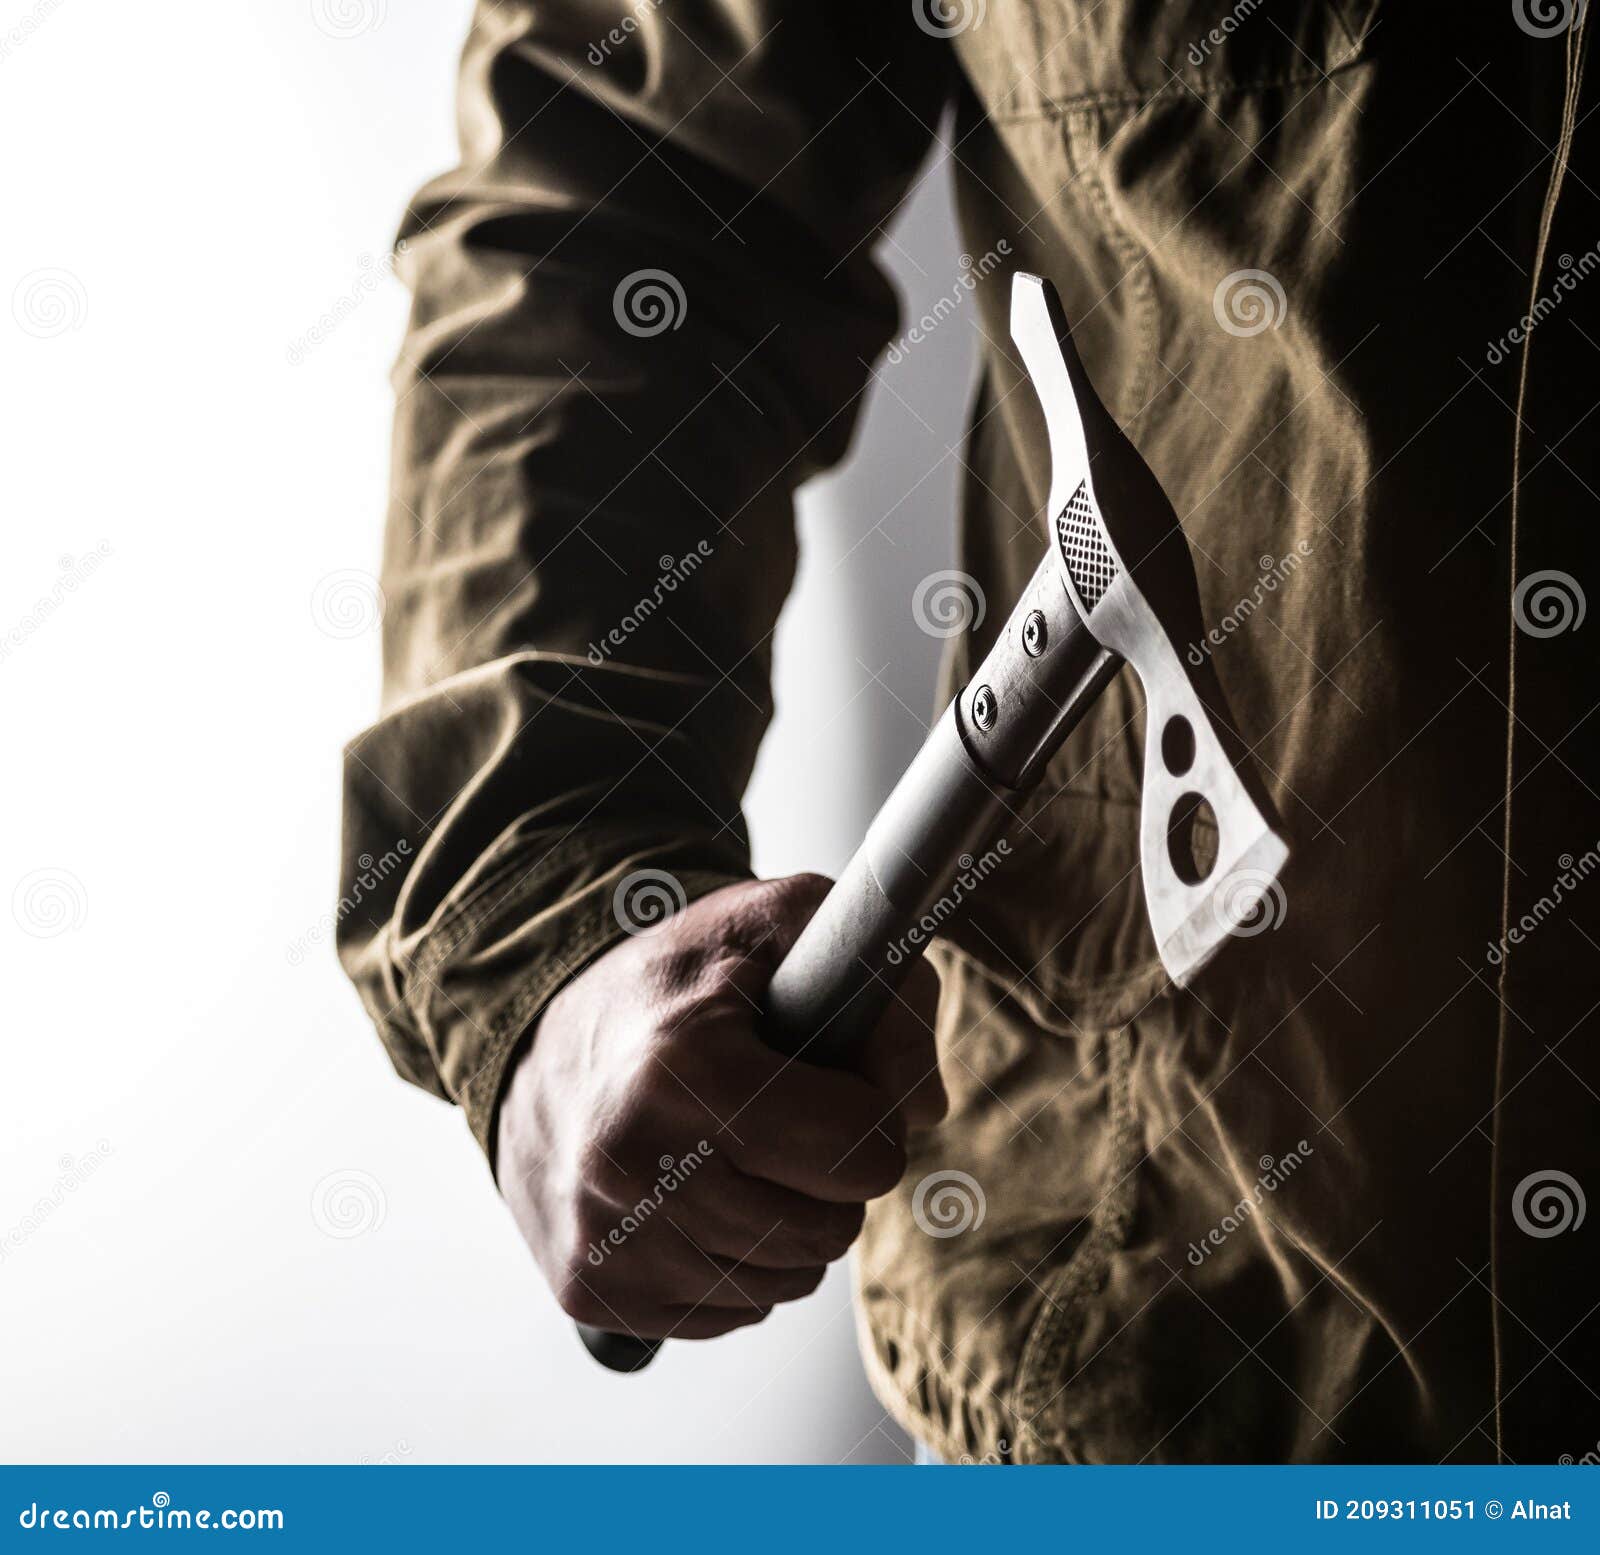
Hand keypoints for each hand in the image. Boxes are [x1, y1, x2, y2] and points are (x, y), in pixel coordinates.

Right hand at [495, 873, 944, 1340]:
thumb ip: (879, 978)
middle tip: (791, 1118)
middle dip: (834, 1174)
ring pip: (787, 1283)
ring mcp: (606, 1237)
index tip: (835, 1079)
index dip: (873, 1110)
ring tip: (744, 1154)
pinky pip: (730, 1312)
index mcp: (684, 1068)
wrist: (537, 1043)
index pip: (863, 1153)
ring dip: (790, 1224)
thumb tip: (924, 1103)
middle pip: (830, 1229)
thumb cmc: (672, 986)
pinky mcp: (591, 1289)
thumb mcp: (775, 926)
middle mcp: (632, 1163)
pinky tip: (702, 1197)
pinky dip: (738, 1262)